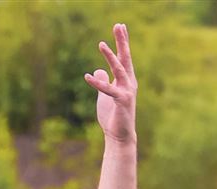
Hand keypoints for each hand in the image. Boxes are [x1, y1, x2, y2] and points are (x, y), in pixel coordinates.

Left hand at [85, 24, 136, 145]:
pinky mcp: (122, 102)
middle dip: (122, 41)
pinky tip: (87, 77)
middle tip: (118, 25)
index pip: (124, 58)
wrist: (119, 136)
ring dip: (110, 57)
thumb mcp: (104, 96)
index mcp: (126, 80)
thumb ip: (104, 81)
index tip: (120, 26)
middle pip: (125, 58)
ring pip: (119, 70)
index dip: (122, 42)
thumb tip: (98, 70)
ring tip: (101, 44)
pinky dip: (98, 83)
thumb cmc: (113, 116)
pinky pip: (108, 90)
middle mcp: (129, 83)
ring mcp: (127, 92)